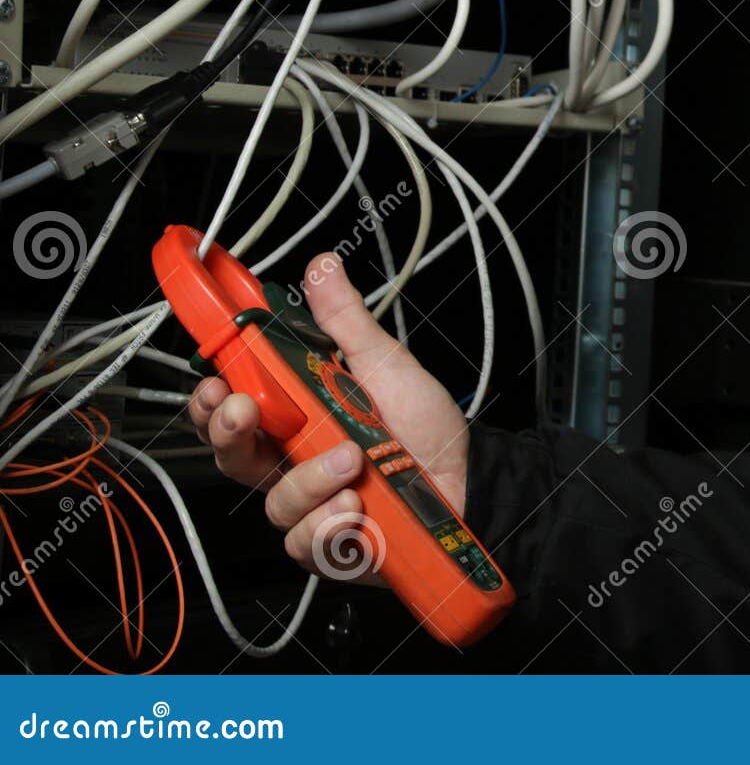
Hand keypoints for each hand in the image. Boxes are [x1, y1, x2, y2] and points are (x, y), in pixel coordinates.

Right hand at [187, 252, 469, 583]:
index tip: (213, 383)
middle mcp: (297, 466)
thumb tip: (322, 266)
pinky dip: (332, 523)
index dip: (212, 402)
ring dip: (310, 481)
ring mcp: (313, 510)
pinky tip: (359, 506)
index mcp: (299, 421)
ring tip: (353, 462)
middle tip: (246, 413)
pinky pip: (308, 543)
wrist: (471, 477)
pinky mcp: (334, 549)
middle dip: (228, 435)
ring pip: (276, 504)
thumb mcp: (384, 364)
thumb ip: (345, 322)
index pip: (234, 413)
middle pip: (233, 459)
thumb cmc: (427, 425)